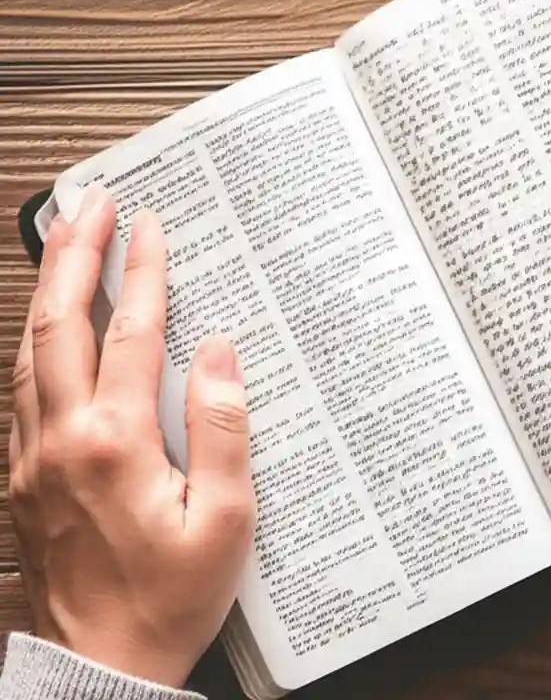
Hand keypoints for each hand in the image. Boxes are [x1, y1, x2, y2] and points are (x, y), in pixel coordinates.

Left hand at [7, 187, 255, 686]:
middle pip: (58, 323)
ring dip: (46, 288)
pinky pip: (19, 388)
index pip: (131, 334)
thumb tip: (221, 353)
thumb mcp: (224, 522)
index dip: (143, 273)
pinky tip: (48, 328)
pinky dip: (34, 340)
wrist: (100, 663)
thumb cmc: (167, 600)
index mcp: (114, 445)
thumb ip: (223, 429)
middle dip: (73, 253)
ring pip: (27, 349)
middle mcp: (60, 440)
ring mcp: (30, 457)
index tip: (152, 226)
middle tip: (91, 203)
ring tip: (63, 241)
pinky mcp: (20, 478)